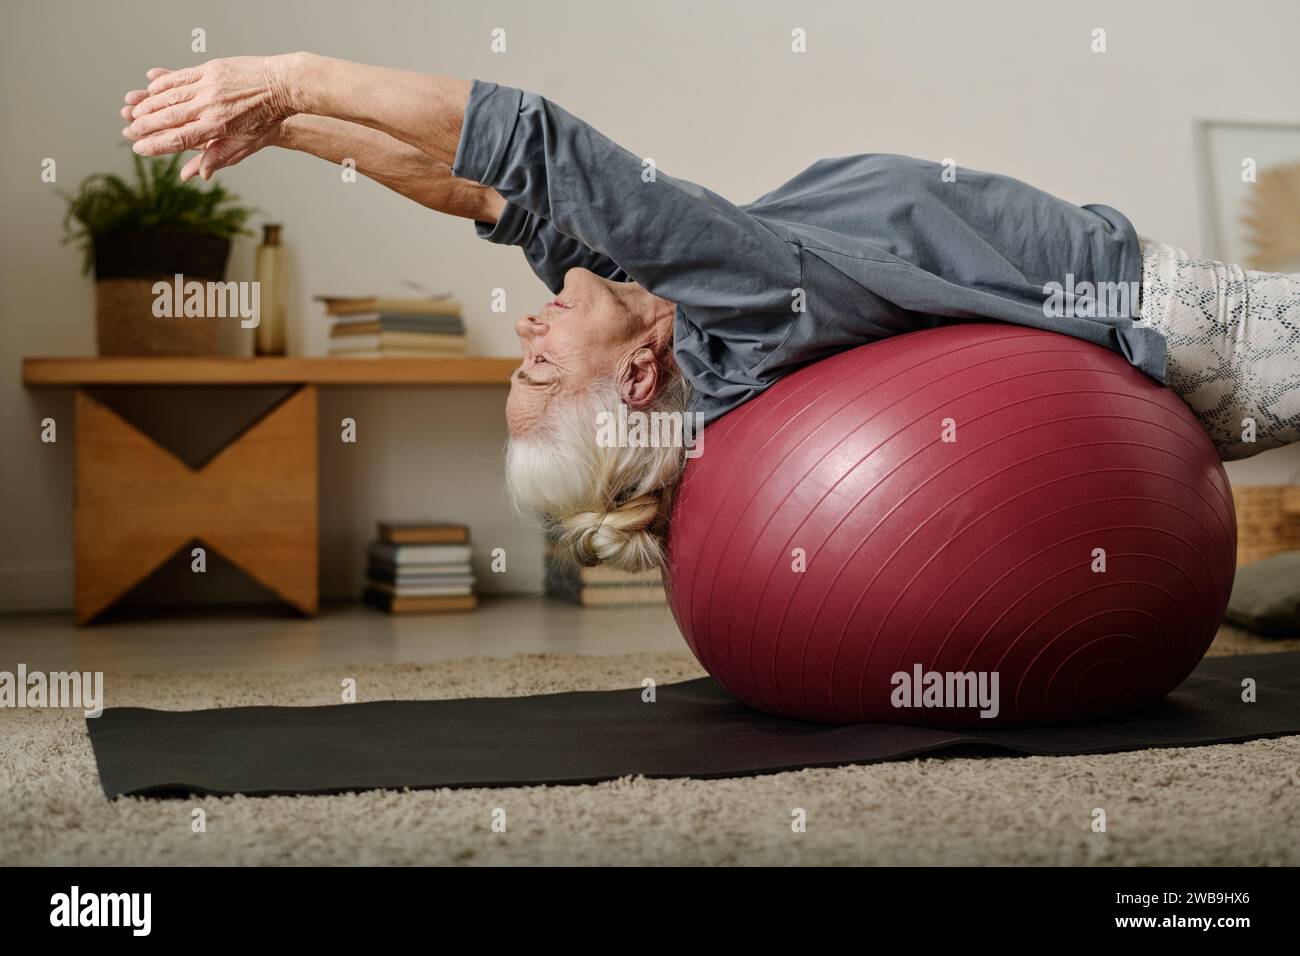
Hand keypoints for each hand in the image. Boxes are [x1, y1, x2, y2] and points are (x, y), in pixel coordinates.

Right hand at [122, 55, 298, 158]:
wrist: (283, 86)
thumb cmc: (266, 118)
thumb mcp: (246, 143)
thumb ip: (220, 156)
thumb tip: (199, 175)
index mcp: (217, 127)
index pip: (179, 139)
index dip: (156, 144)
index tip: (139, 148)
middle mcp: (210, 106)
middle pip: (169, 117)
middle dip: (145, 125)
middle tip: (129, 131)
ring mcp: (209, 85)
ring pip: (170, 96)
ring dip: (149, 103)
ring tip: (133, 111)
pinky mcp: (211, 69)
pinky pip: (180, 76)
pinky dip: (163, 82)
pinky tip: (150, 86)